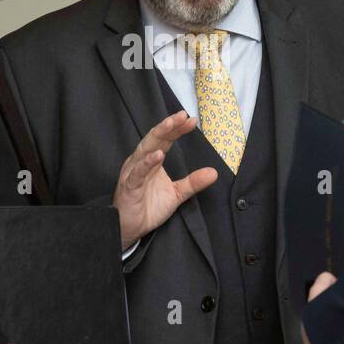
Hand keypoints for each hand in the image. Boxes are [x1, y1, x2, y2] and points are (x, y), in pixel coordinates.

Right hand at [114, 111, 217, 246]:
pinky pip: (138, 173)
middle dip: (168, 126)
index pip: (165, 140)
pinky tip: (157, 155)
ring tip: (170, 126)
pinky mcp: (129, 186)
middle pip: (155, 139)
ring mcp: (134, 172)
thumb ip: (193, 182)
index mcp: (152, 161)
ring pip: (144, 149)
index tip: (192, 120)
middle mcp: (141, 162)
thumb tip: (214, 172)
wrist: (130, 228)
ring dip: (157, 136)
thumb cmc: (148, 207)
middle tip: (182, 116)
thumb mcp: (176, 193)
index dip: (177, 129)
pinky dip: (146, 163)